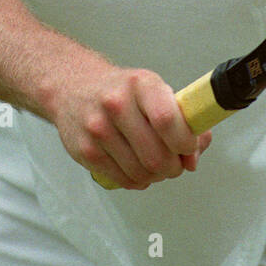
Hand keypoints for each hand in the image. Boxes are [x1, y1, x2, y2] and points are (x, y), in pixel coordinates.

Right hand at [48, 60, 211, 189]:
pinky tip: (136, 168)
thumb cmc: (121, 91)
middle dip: (173, 167)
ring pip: (141, 173)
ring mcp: (98, 128)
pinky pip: (123, 180)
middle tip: (173, 163)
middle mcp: (117, 104)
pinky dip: (137, 181)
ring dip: (155, 176)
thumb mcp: (153, 91)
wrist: (72, 86)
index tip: (188, 147)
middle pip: (157, 155)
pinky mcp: (85, 150)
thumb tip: (192, 159)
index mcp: (141, 84)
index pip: (168, 120)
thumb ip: (183, 122)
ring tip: (154, 165)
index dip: (185, 142)